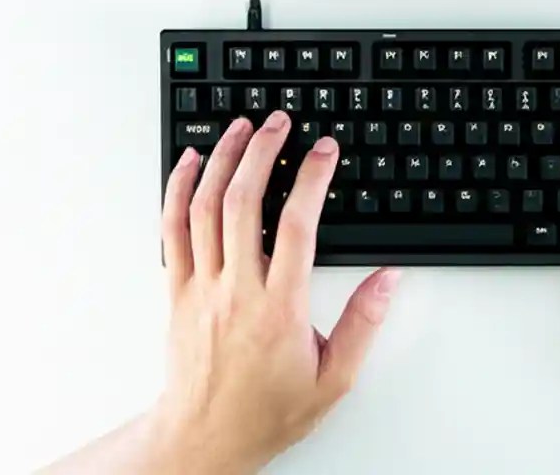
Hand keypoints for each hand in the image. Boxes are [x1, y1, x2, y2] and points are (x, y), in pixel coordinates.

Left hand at [153, 113, 398, 473]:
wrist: (205, 437)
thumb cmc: (267, 411)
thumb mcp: (333, 378)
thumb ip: (363, 324)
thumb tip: (387, 279)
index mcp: (278, 307)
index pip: (297, 226)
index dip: (311, 179)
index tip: (324, 150)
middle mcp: (236, 290)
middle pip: (243, 202)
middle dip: (263, 151)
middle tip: (280, 122)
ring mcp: (201, 287)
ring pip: (204, 207)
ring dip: (222, 159)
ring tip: (241, 128)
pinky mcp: (177, 291)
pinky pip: (172, 229)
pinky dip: (178, 189)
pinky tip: (189, 163)